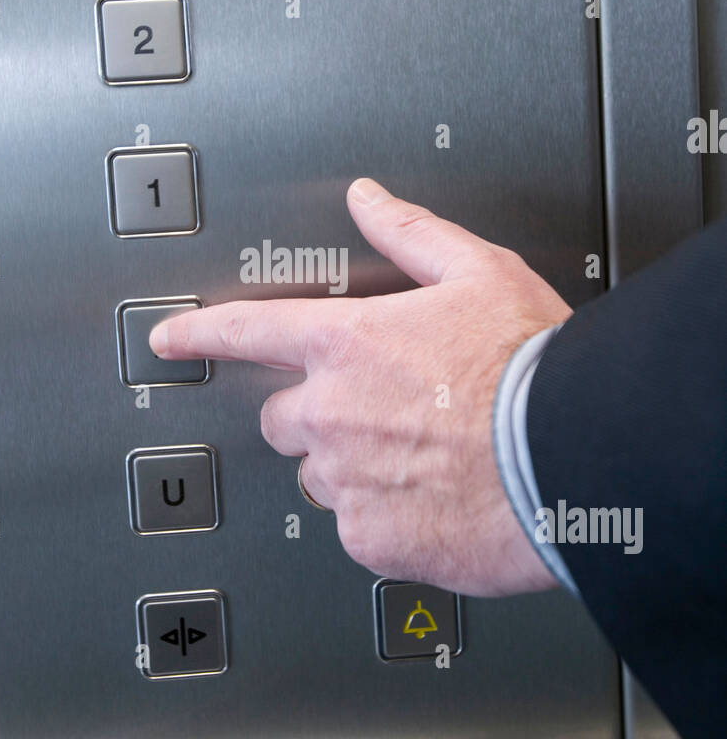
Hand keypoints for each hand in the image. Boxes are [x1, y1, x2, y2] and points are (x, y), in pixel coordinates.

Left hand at [149, 179, 570, 595]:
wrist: (572, 457)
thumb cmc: (530, 367)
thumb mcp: (478, 272)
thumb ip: (411, 234)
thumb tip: (368, 200)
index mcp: (347, 342)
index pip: (247, 332)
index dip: (199, 334)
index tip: (167, 340)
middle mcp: (331, 412)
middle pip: (282, 417)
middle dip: (316, 414)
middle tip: (382, 414)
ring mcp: (345, 480)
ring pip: (321, 476)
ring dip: (353, 467)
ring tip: (422, 457)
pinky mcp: (370, 538)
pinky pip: (358, 527)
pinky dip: (386, 517)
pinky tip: (435, 499)